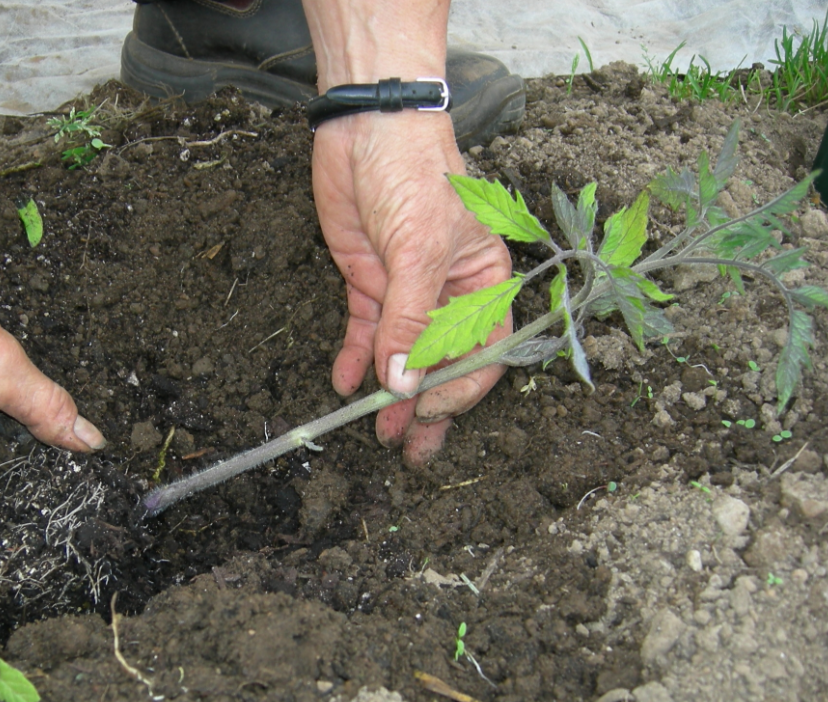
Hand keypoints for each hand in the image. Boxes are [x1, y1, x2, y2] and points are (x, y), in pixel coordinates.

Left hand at [311, 110, 512, 463]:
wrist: (366, 126)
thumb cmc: (416, 173)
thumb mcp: (419, 247)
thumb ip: (412, 318)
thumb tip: (403, 383)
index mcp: (485, 285)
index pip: (482, 352)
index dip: (457, 387)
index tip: (426, 407)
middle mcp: (449, 296)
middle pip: (442, 365)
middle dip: (425, 408)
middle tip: (408, 449)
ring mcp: (407, 293)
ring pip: (402, 358)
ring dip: (389, 395)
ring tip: (375, 432)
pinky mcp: (370, 284)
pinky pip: (365, 334)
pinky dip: (354, 360)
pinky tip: (342, 384)